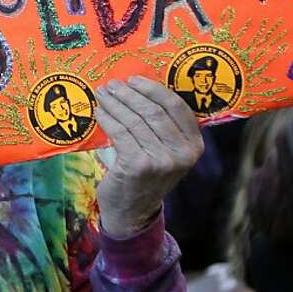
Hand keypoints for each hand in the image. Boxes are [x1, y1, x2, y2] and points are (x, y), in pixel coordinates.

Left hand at [93, 76, 203, 236]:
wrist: (132, 211)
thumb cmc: (145, 175)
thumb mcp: (164, 152)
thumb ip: (161, 127)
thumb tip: (136, 88)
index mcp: (194, 145)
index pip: (176, 107)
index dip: (154, 89)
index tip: (134, 79)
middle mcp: (182, 153)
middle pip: (154, 111)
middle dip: (129, 94)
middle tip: (112, 84)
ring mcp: (162, 160)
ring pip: (135, 120)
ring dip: (115, 104)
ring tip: (101, 95)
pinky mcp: (139, 165)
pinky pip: (121, 133)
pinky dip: (107, 119)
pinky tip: (98, 112)